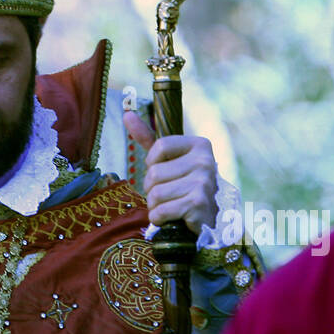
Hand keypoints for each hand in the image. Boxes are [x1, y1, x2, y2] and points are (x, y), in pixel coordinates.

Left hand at [124, 110, 217, 235]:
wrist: (206, 220)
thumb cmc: (183, 185)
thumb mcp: (169, 159)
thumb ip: (148, 137)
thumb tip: (127, 113)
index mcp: (200, 144)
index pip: (159, 145)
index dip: (153, 162)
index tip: (165, 171)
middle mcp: (205, 161)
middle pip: (154, 172)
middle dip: (152, 189)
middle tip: (168, 195)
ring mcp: (203, 183)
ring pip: (155, 193)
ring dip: (155, 205)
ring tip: (170, 206)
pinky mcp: (198, 205)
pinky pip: (160, 211)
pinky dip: (159, 218)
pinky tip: (172, 218)